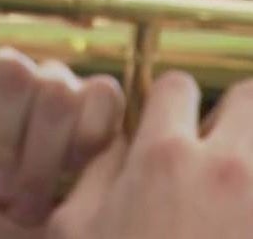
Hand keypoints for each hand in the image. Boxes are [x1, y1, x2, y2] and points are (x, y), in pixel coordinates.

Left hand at [0, 0, 124, 238]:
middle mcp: (2, 78)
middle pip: (7, 64)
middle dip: (0, 133)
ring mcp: (55, 90)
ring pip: (53, 88)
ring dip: (38, 158)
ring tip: (23, 201)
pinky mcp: (103, 111)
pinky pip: (98, 102)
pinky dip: (82, 150)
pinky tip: (69, 187)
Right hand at [48, 72, 252, 238]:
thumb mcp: (75, 228)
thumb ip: (95, 175)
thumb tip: (113, 146)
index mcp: (162, 158)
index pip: (176, 85)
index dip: (169, 100)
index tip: (166, 122)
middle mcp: (224, 169)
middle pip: (246, 96)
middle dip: (230, 112)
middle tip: (212, 144)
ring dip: (247, 148)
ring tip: (228, 183)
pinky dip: (252, 192)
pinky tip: (234, 214)